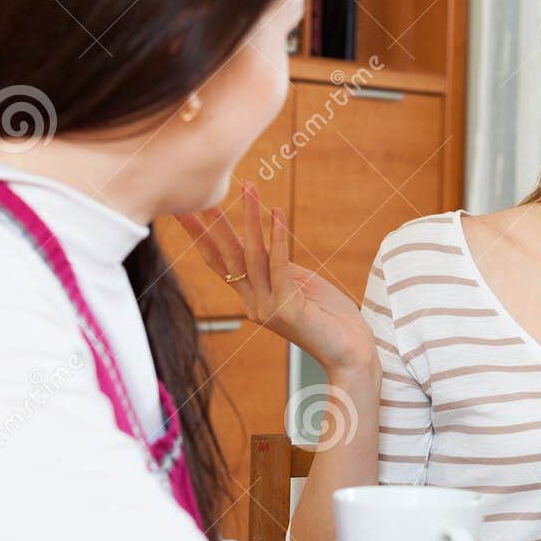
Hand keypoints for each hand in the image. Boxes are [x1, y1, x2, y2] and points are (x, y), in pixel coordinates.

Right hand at [180, 181, 378, 376]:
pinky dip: (277, 237)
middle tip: (201, 195)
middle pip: (228, 257)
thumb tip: (263, 240)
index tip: (188, 211)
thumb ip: (279, 266)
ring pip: (252, 255)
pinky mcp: (288, 308)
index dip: (203, 237)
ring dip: (250, 217)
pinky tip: (276, 213)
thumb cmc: (331, 319)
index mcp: (253, 299)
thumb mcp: (300, 284)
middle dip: (213, 224)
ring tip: (247, 186)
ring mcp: (269, 307)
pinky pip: (280, 265)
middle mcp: (254, 303)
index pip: (221, 264)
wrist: (352, 354)